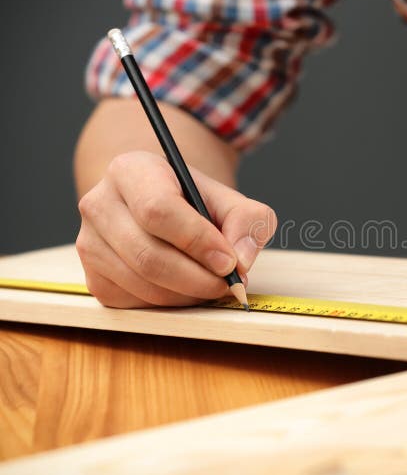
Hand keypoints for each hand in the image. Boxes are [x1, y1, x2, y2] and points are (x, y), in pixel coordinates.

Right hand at [76, 151, 276, 307]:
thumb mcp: (229, 200)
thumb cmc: (195, 203)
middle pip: (148, 255)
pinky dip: (170, 304)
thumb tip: (242, 259)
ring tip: (213, 285)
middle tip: (228, 284)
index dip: (197, 241)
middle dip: (197, 278)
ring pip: (142, 284)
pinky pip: (134, 303)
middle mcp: (99, 204)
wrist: (160, 208)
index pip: (158, 210)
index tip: (229, 262)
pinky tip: (188, 289)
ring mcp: (90, 243)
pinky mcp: (93, 278)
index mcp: (131, 170)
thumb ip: (248, 221)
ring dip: (187, 294)